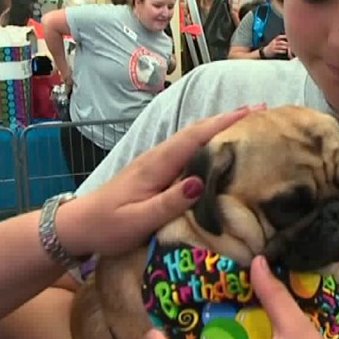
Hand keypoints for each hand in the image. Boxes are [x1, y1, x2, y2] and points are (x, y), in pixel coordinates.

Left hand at [56, 105, 262, 257]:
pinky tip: (218, 147)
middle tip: (261, 112)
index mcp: (157, 164)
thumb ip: (169, 202)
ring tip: (247, 124)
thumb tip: (199, 182)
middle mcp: (158, 157)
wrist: (76, 226)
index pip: (196, 137)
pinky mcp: (155, 172)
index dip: (225, 123)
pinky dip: (207, 141)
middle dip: (228, 119)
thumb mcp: (139, 220)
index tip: (252, 111)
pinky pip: (188, 150)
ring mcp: (156, 163)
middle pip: (197, 131)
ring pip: (193, 138)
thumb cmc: (107, 225)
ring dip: (219, 128)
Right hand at [264, 34, 288, 58]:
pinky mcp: (273, 51)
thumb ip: (279, 40)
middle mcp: (274, 43)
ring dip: (284, 47)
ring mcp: (273, 47)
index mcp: (274, 40)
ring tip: (288, 47)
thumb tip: (287, 38)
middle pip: (281, 42)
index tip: (288, 37)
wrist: (265, 52)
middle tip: (291, 44)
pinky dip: (282, 51)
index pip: (279, 37)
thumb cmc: (272, 47)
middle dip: (286, 43)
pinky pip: (278, 51)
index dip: (284, 36)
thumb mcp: (274, 42)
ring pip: (280, 46)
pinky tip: (285, 51)